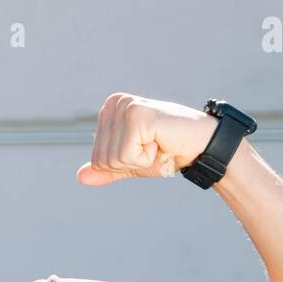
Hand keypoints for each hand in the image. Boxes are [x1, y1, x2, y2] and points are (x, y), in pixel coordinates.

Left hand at [76, 92, 216, 185]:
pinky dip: (147, 157)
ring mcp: (125, 106)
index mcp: (108, 110)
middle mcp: (113, 103)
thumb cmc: (168, 152)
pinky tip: (161, 142)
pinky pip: (127, 155)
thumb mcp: (133, 163)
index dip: (123, 164)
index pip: (97, 158)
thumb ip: (107, 170)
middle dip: (131, 164)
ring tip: (158, 143)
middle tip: (154, 148)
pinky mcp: (136, 114)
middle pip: (102, 159)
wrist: (202, 146)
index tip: (145, 150)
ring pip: (113, 159)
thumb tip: (80, 178)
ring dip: (140, 160)